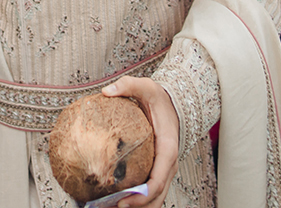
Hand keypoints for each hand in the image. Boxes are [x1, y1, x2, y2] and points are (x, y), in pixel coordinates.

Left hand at [101, 77, 179, 207]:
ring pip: (156, 197)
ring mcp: (165, 169)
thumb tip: (106, 90)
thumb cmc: (160, 98)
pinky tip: (116, 201)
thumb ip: (128, 85)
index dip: (142, 196)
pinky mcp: (159, 169)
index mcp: (168, 148)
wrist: (174, 103)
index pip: (158, 180)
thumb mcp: (146, 87)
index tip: (123, 201)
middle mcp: (169, 164)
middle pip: (157, 196)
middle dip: (138, 207)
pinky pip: (151, 190)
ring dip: (138, 207)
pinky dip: (138, 200)